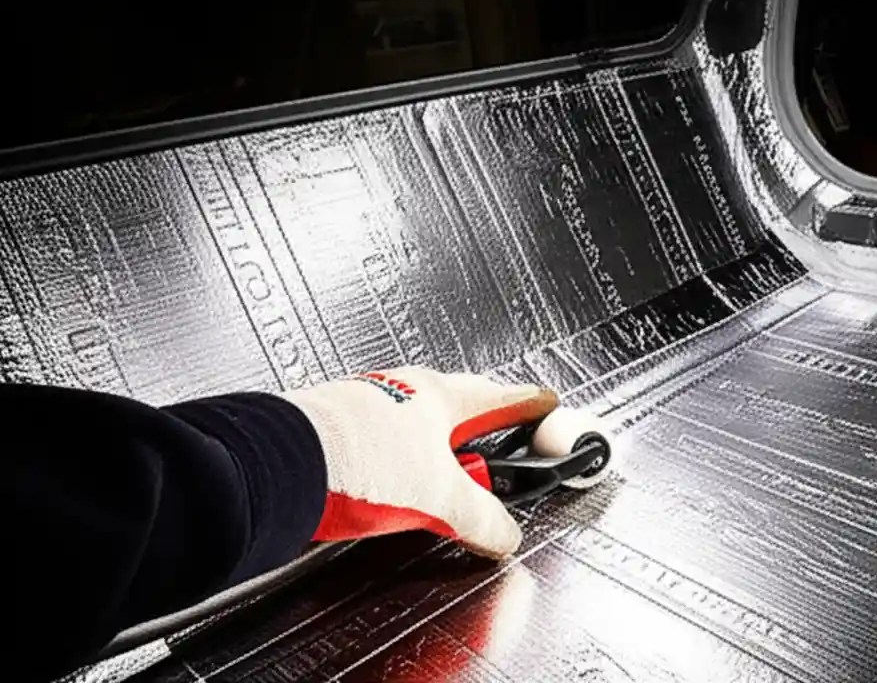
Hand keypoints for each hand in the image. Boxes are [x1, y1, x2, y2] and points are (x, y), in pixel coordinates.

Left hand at [282, 367, 557, 557]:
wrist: (279, 466)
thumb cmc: (353, 459)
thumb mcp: (440, 502)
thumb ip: (483, 519)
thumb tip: (505, 534)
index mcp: (439, 396)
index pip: (500, 398)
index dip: (530, 405)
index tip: (546, 404)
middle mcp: (402, 393)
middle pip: (456, 413)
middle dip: (477, 438)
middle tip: (490, 467)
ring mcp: (365, 408)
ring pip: (414, 431)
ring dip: (429, 459)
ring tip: (431, 494)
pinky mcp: (334, 433)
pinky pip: (379, 449)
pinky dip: (392, 471)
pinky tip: (386, 494)